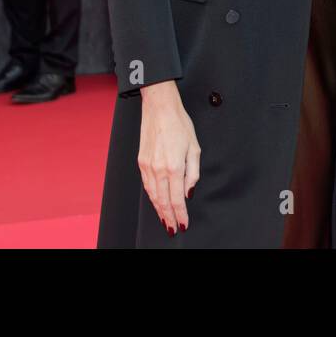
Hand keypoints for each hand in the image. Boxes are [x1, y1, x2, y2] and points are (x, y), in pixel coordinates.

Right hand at [138, 80, 200, 234]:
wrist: (159, 108)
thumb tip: (189, 191)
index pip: (177, 199)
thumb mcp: (195, 147)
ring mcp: (147, 166)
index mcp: (174, 166)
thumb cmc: (179, 124)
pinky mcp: (141, 162)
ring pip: (153, 195)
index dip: (180, 214)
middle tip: (173, 229)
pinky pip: (146, 185)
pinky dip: (151, 197)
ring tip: (165, 220)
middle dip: (169, 217)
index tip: (183, 224)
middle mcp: (158, 169)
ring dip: (159, 210)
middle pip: (163, 201)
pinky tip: (156, 202)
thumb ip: (193, 172)